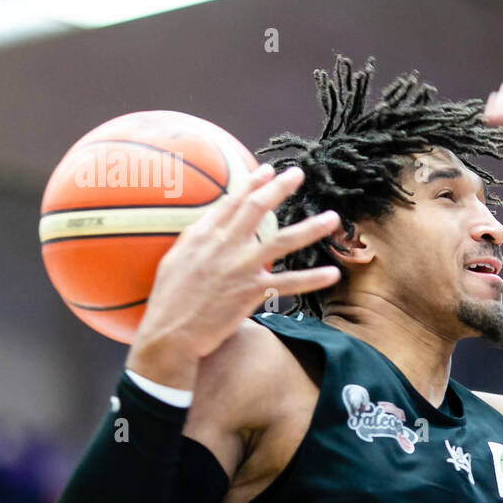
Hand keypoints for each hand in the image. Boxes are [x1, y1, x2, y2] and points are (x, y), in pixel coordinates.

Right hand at [128, 165, 341, 377]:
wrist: (169, 333)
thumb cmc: (168, 299)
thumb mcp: (175, 259)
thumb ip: (196, 238)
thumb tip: (211, 223)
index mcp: (203, 235)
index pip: (232, 201)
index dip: (252, 183)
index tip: (268, 169)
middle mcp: (225, 245)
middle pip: (258, 208)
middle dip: (280, 188)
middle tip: (299, 173)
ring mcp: (241, 268)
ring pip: (283, 241)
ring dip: (311, 228)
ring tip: (333, 218)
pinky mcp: (252, 292)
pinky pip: (289, 283)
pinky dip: (313, 279)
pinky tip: (333, 273)